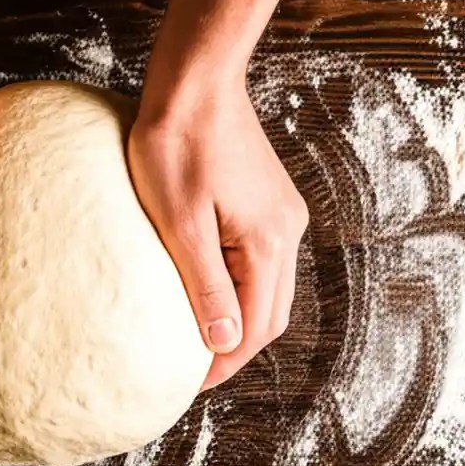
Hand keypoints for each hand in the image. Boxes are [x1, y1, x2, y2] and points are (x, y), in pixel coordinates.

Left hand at [129, 80, 307, 390]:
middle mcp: (288, 231)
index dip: (225, 361)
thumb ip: (205, 286)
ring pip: (267, 288)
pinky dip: (240, 287)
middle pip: (270, 313)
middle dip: (235, 346)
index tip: (189, 382)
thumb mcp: (181, 223)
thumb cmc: (176, 144)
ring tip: (198, 337)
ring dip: (238, 318)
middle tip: (192, 369)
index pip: (256, 326)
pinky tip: (209, 291)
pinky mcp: (269, 202)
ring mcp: (282, 214)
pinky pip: (261, 261)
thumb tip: (225, 344)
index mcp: (269, 242)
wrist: (196, 82)